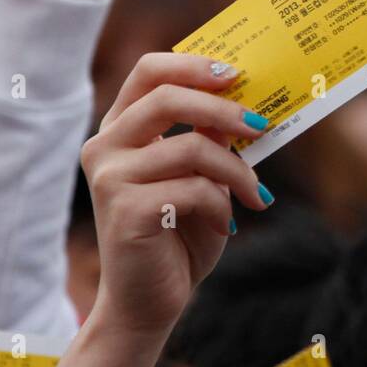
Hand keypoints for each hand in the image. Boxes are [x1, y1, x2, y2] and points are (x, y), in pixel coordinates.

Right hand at [79, 54, 271, 338]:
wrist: (149, 302)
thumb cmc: (178, 236)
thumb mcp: (200, 177)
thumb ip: (210, 138)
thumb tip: (244, 102)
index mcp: (120, 129)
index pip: (149, 71)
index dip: (193, 64)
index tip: (235, 73)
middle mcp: (105, 146)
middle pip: (169, 97)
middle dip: (224, 109)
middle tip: (262, 126)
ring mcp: (110, 177)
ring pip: (193, 147)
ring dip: (237, 171)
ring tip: (255, 194)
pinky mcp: (124, 210)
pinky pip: (194, 189)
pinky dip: (222, 206)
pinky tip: (227, 227)